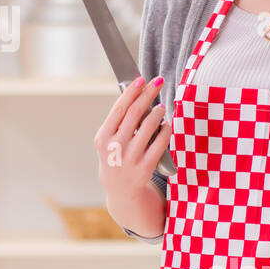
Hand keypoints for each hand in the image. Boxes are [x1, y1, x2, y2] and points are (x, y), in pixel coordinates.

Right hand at [94, 75, 172, 203]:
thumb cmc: (116, 157)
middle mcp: (115, 147)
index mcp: (103, 137)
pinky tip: (166, 125)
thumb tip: (137, 93)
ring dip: (158, 112)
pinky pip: (160, 143)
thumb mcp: (108, 140)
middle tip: (157, 82)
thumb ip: (118, 121)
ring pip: (149, 126)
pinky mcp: (146, 167)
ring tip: (161, 107)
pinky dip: (165, 130)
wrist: (120, 190)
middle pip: (135, 113)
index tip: (141, 79)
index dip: (131, 91)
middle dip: (148, 94)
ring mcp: (130, 158)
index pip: (119, 108)